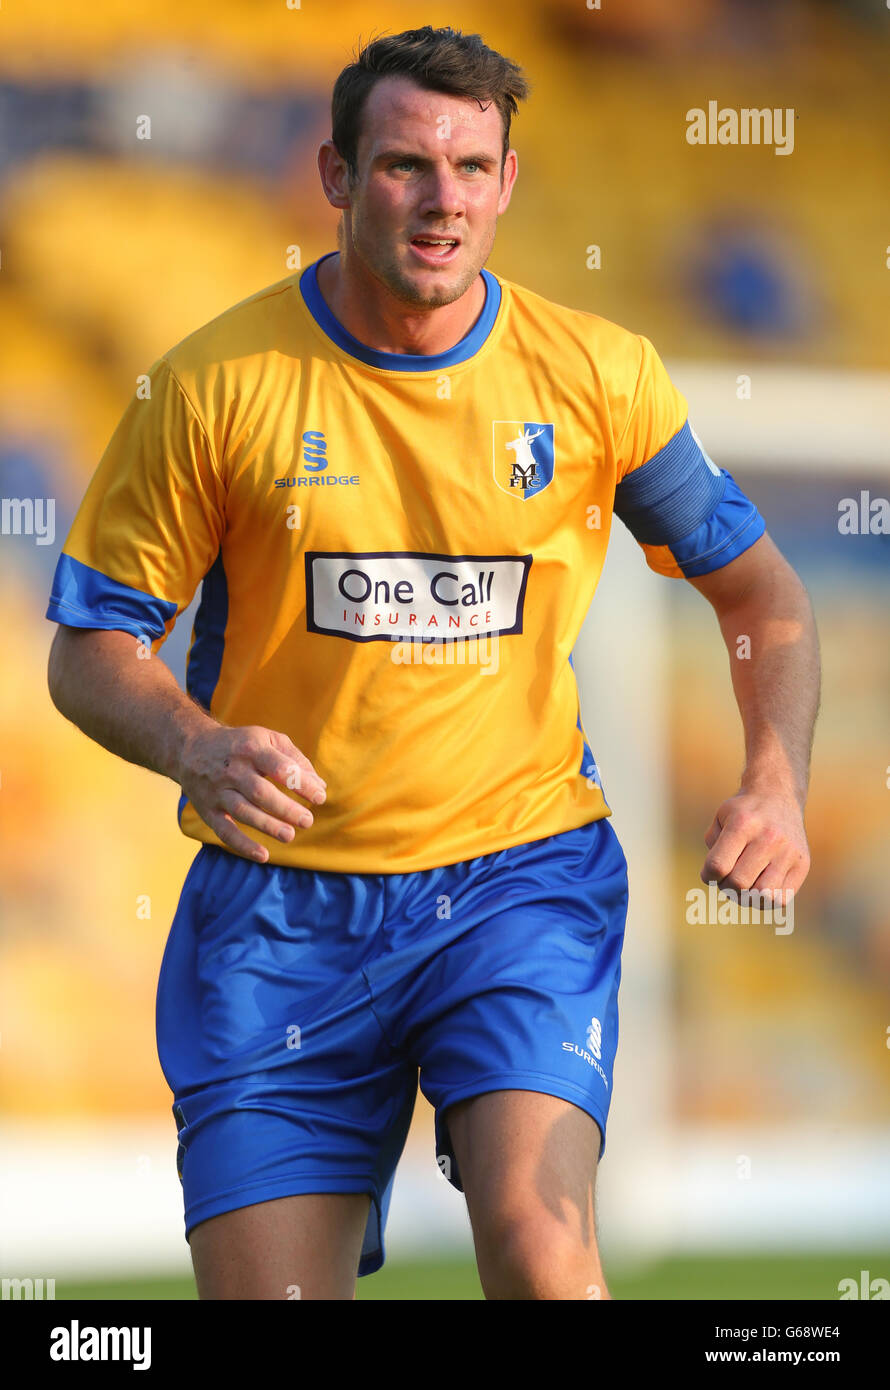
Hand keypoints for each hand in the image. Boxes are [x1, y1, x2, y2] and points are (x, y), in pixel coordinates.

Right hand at [177, 724, 325, 862]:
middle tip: (307, 821)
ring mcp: (218, 790)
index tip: (319, 797)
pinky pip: (224, 830)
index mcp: (252, 748)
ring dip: (268, 826)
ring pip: (243, 811)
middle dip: (286, 809)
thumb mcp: (268, 739)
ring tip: (289, 836)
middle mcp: (233, 769)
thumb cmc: (241, 745)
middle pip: (261, 792)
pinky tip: (263, 855)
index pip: (280, 767)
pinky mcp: (208, 810)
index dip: (302, 784)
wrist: (191, 747)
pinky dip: (242, 845)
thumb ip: (296, 760)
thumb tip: (320, 786)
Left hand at [700, 788, 809, 904]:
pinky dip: (765, 902)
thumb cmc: (743, 813)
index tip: (710, 874)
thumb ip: (713, 847)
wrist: (778, 796)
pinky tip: (759, 890)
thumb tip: (716, 878)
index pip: (718, 866)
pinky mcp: (803, 864)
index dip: (708, 876)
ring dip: (746, 898)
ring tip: (742, 888)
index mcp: (743, 824)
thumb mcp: (721, 819)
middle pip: (739, 882)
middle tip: (725, 881)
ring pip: (762, 895)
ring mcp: (788, 852)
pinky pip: (781, 899)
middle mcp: (769, 837)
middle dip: (725, 887)